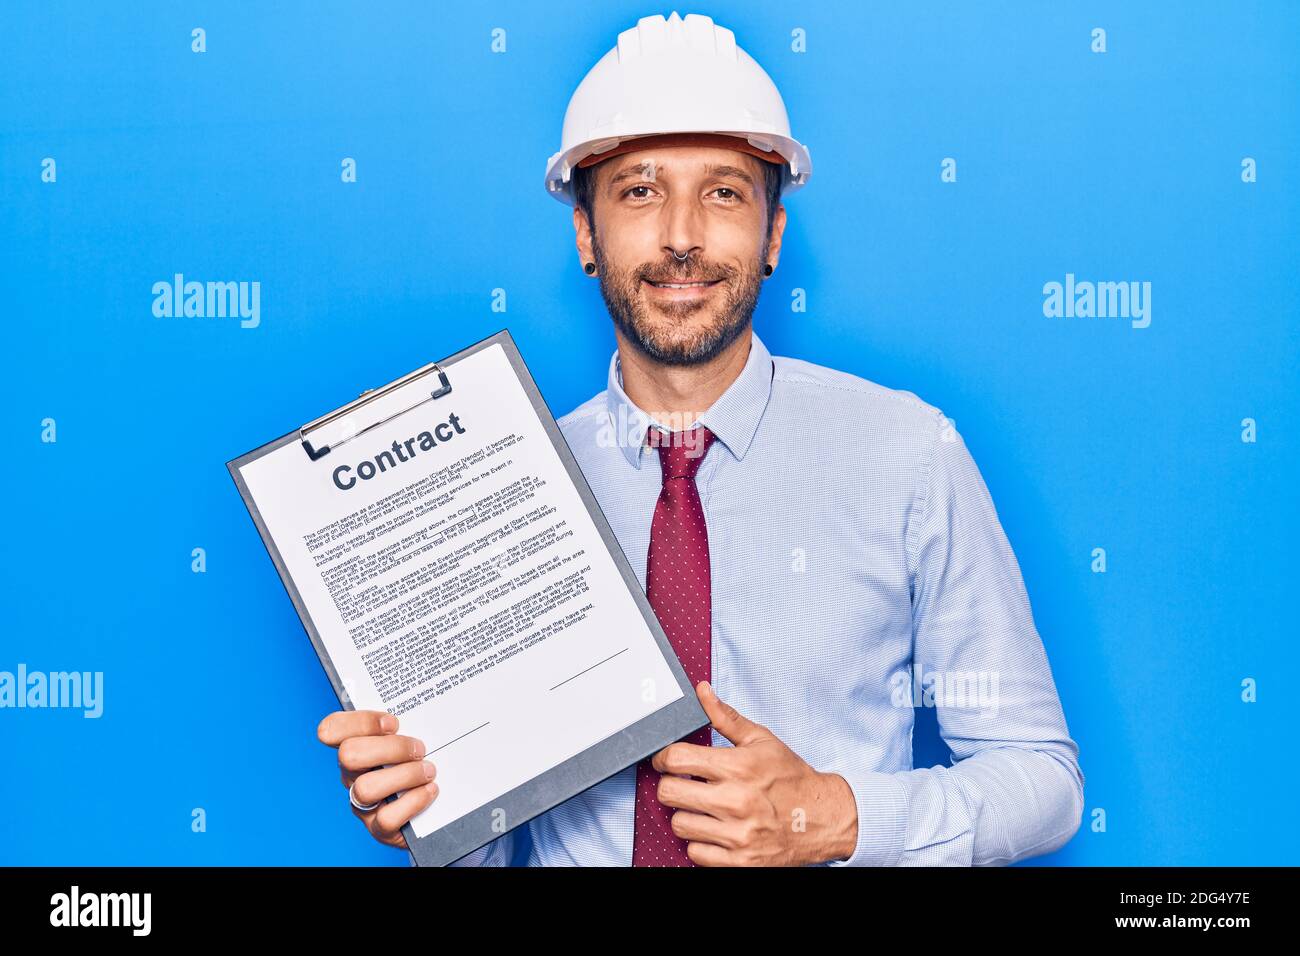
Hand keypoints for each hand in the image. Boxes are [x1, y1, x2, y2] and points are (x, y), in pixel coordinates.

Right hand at [316, 710, 437, 848]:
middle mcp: (352, 775)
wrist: (436, 807)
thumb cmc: (422, 762)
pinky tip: (429, 791)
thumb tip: (425, 701)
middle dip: (390, 748)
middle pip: (348, 755)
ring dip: (404, 776)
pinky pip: (386, 818)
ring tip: (428, 771)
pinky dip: (413, 802)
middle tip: (419, 749)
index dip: (360, 722)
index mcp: (356, 746)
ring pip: (365, 788)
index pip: (332, 729)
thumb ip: (410, 720)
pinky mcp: (379, 829)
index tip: (392, 723)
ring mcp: (363, 803)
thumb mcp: (413, 736)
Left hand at [651, 682, 857, 865]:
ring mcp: (738, 835)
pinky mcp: (740, 862)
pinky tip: (715, 829)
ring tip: (703, 807)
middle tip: (682, 784)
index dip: (663, 757)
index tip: (666, 760)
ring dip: (686, 814)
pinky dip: (701, 842)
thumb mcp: (762, 740)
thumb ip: (726, 717)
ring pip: (678, 824)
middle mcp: (736, 801)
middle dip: (670, 785)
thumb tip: (702, 690)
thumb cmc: (790, 777)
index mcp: (738, 767)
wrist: (824, 818)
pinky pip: (695, 853)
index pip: (677, 759)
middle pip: (668, 793)